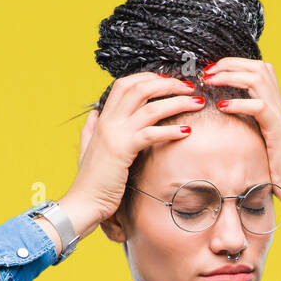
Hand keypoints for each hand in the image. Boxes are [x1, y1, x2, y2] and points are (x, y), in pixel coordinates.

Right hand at [62, 72, 203, 232]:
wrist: (83, 203)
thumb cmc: (90, 181)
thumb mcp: (88, 149)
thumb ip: (90, 130)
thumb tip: (94, 114)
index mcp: (103, 119)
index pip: (125, 84)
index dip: (148, 78)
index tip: (169, 81)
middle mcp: (108, 121)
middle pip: (140, 88)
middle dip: (168, 84)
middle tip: (190, 87)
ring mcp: (115, 134)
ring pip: (150, 107)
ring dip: (177, 102)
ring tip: (197, 103)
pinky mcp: (123, 150)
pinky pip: (151, 133)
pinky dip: (171, 130)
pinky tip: (187, 130)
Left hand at [202, 57, 280, 213]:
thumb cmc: (277, 167)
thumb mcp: (259, 139)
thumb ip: (247, 124)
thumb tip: (222, 117)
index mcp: (273, 104)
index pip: (259, 69)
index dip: (235, 64)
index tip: (213, 71)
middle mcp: (278, 104)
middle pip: (257, 67)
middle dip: (230, 64)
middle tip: (208, 71)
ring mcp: (279, 115)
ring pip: (258, 79)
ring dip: (231, 76)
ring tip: (211, 81)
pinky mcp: (277, 129)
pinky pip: (259, 106)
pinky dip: (238, 103)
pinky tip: (222, 107)